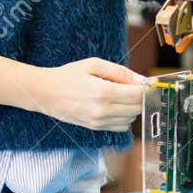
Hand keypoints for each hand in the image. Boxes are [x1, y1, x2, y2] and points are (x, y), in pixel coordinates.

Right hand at [29, 58, 145, 131]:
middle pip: (137, 108)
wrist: (45, 93)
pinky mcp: (95, 128)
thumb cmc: (67, 75)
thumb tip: (141, 80)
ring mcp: (99, 122)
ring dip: (132, 107)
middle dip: (139, 97)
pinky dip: (124, 117)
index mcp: (103, 92)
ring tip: (120, 95)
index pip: (138, 95)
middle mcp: (102, 110)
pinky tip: (114, 105)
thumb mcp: (93, 64)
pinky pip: (121, 127)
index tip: (147, 82)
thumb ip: (119, 72)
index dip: (146, 88)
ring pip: (131, 119)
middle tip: (132, 86)